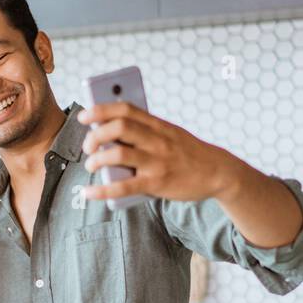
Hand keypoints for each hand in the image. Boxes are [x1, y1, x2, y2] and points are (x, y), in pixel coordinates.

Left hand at [78, 102, 242, 203]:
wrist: (218, 172)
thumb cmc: (187, 153)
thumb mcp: (170, 134)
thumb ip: (146, 131)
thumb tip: (110, 133)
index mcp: (158, 125)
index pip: (126, 109)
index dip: (101, 110)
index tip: (84, 116)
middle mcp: (157, 140)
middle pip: (119, 128)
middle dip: (96, 135)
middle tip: (88, 146)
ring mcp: (157, 162)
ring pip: (118, 155)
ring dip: (97, 160)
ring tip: (91, 165)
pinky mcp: (156, 183)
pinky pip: (124, 187)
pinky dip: (102, 190)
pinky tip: (89, 193)